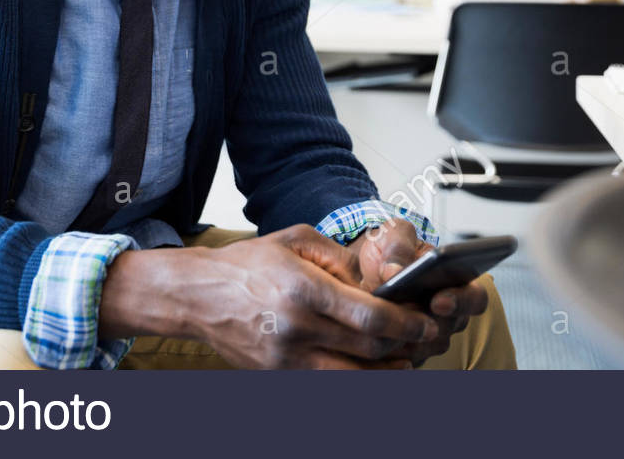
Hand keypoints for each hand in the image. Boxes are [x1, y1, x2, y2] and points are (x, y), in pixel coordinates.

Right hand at [98, 224, 438, 368]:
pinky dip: (356, 379)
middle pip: (368, 350)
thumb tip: (375, 281)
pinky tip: (372, 370)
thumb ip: (340, 259)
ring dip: (386, 371)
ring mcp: (287, 358)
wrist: (199, 296)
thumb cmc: (247, 264)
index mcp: (303, 289)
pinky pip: (328, 383)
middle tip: (425, 338)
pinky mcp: (279, 375)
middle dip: (404, 346)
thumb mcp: (295, 240)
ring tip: (406, 361)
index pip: (369, 318)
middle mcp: (297, 328)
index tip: (424, 322)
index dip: (405, 324)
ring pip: (353, 377)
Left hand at [351, 220, 489, 365]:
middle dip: (428, 324)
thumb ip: (397, 246)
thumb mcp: (392, 235)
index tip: (438, 299)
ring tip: (381, 326)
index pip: (475, 298)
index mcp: (457, 282)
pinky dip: (388, 349)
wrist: (363, 268)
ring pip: (425, 347)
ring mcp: (430, 336)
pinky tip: (371, 337)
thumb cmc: (388, 249)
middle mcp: (449, 314)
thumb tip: (394, 271)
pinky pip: (403, 359)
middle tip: (407, 318)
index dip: (461, 301)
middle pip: (449, 328)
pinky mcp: (407, 351)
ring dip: (404, 337)